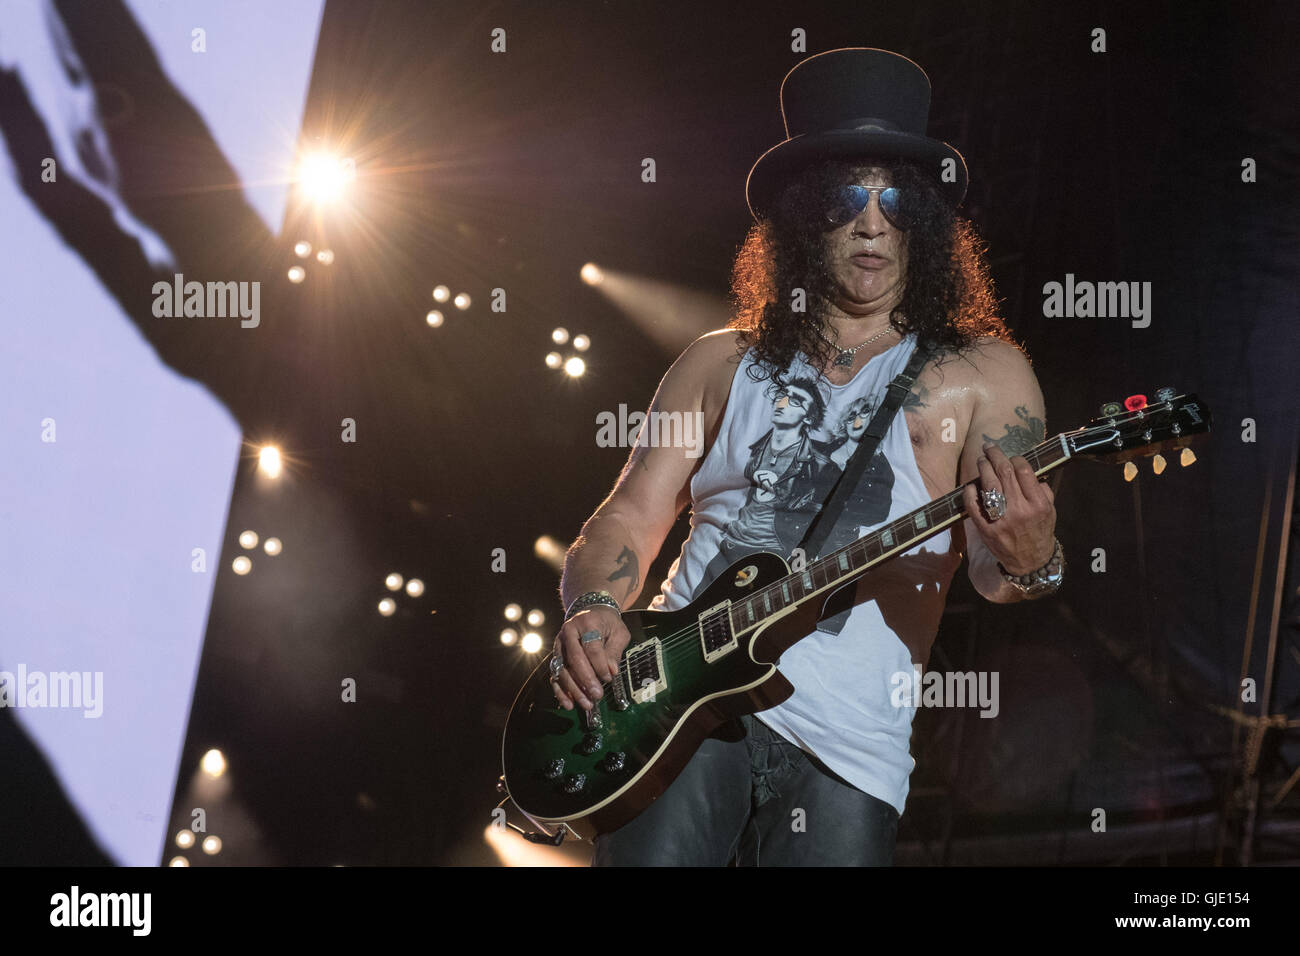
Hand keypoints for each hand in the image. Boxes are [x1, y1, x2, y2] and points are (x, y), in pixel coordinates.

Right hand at [549, 606, 629, 711]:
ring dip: (574, 689)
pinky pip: (555, 676)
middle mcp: (568, 632)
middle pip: (574, 658)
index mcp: (586, 623)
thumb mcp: (618, 632)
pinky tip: (569, 703)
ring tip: (587, 703)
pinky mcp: (556, 656)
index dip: (600, 665)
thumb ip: (615, 650)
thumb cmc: (606, 623)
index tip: (608, 678)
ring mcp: (559, 645)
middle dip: (586, 679)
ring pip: (562, 669)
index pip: (591, 646)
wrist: (590, 612)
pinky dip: (560, 691)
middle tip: (596, 695)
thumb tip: (612, 671)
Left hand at [962, 443, 1055, 574]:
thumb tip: (1029, 470)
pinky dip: (970, 492)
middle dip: (995, 455)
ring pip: (989, 485)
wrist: (1030, 562)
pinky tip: (971, 485)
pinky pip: (974, 506)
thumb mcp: (1050, 511)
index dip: (1015, 458)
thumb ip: (1042, 490)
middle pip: (1004, 472)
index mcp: (1038, 504)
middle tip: (989, 448)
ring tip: (981, 461)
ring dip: (983, 468)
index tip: (1011, 457)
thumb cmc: (1040, 532)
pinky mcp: (986, 529)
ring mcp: (1002, 520)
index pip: (1024, 470)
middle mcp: (1020, 510)